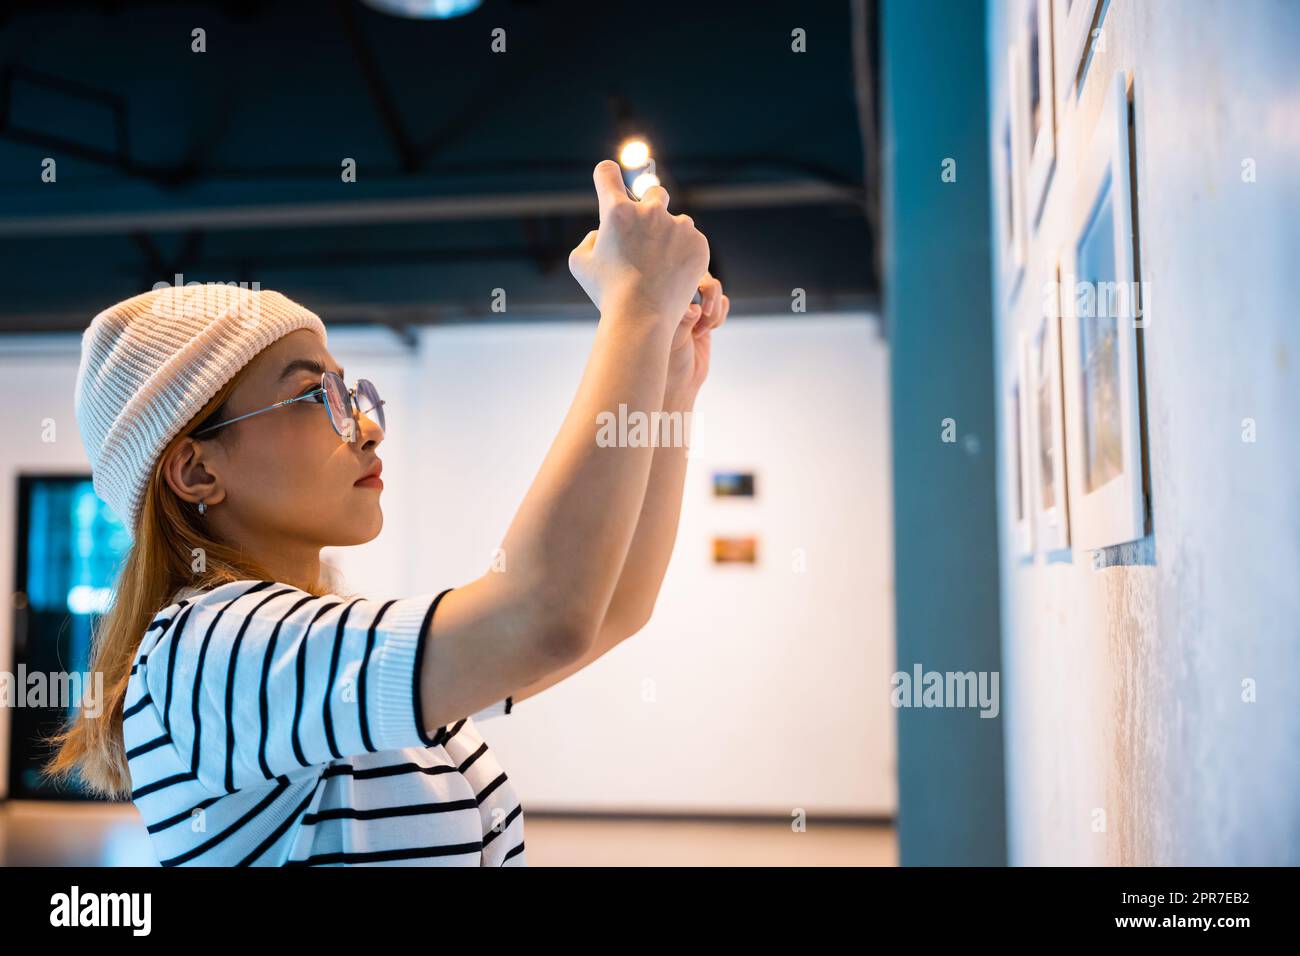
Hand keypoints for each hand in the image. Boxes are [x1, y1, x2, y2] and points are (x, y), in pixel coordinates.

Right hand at [568, 160, 710, 322]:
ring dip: (669, 236)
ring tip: (660, 267)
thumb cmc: (607, 293)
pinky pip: (691, 241)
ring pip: (676, 221)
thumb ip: (590, 238)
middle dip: (650, 208)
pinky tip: (674, 275)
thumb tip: (604, 231)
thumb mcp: (580, 264)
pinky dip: (684, 254)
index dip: (606, 175)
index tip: (608, 177)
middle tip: (646, 235)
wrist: (643, 319)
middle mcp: (649, 211)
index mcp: (616, 211)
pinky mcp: (699, 243)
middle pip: (653, 191)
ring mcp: (678, 226)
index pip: (607, 173)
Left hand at [666, 273, 729, 396]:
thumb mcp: (673, 341)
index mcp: (662, 298)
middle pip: (703, 278)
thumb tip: (693, 308)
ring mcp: (693, 305)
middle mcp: (677, 297)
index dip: (695, 285)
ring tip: (702, 330)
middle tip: (704, 318)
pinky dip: (720, 315)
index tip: (696, 310)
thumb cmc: (667, 360)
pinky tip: (709, 330)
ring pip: (715, 290)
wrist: (680, 381)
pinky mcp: (706, 316)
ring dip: (714, 310)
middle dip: (709, 297)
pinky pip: (723, 303)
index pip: (681, 275)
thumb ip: (682, 322)